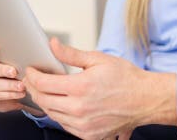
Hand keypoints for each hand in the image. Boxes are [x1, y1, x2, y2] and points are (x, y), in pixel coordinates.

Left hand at [23, 38, 176, 139]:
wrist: (145, 100)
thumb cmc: (125, 78)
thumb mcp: (98, 59)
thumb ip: (71, 54)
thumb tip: (52, 44)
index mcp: (80, 88)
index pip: (43, 83)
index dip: (32, 75)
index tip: (31, 70)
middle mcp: (79, 109)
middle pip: (43, 100)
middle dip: (34, 88)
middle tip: (34, 79)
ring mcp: (83, 126)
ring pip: (52, 114)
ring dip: (45, 102)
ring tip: (46, 90)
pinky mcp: (88, 135)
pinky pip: (65, 125)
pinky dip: (59, 114)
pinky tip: (62, 104)